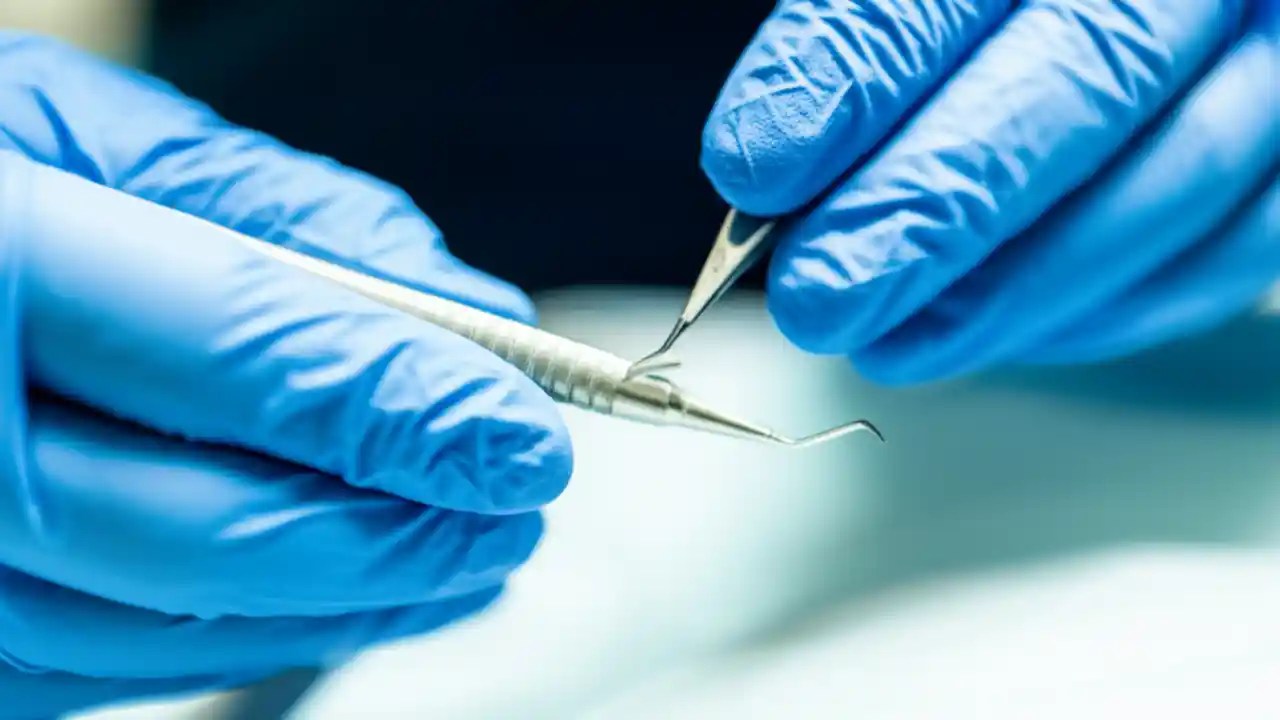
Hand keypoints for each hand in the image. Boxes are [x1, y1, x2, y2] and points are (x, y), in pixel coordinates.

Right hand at [0, 33, 570, 718]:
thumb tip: (474, 315)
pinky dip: (265, 629)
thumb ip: (288, 221)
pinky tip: (353, 590)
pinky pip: (125, 667)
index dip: (410, 412)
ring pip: (181, 625)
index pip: (248, 358)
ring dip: (356, 600)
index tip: (528, 440)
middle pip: (219, 533)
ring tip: (468, 555)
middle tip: (517, 504)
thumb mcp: (93, 133)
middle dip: (406, 536)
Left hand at [703, 1, 1277, 383]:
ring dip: (1013, 286)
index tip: (759, 166)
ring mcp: (1272, 63)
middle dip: (935, 207)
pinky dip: (1099, 306)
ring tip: (889, 341)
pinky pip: (1226, 249)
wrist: (1146, 8)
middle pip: (1087, 79)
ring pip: (1174, 176)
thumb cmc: (1000, 15)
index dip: (858, 73)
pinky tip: (992, 330)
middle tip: (823, 296)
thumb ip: (867, 46)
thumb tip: (767, 175)